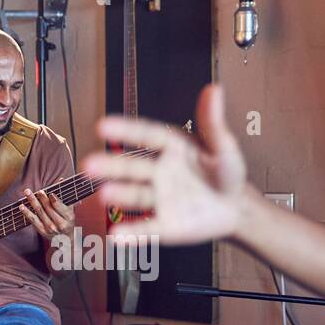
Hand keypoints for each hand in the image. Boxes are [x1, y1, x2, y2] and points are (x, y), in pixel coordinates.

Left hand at [19, 186, 73, 239]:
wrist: (65, 239)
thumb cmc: (67, 220)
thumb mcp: (70, 209)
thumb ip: (65, 194)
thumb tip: (61, 179)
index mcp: (69, 217)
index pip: (61, 207)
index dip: (55, 201)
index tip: (50, 194)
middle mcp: (60, 224)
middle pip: (49, 209)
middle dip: (43, 199)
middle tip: (38, 191)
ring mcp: (50, 229)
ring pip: (40, 213)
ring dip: (33, 202)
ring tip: (27, 193)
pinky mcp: (42, 231)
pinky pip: (33, 220)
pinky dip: (27, 213)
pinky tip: (21, 206)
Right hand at [84, 83, 247, 244]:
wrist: (235, 208)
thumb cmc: (226, 172)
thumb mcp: (224, 147)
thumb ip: (213, 123)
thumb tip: (214, 89)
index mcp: (171, 147)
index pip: (146, 136)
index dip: (126, 131)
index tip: (102, 126)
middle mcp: (158, 172)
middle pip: (133, 168)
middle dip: (112, 167)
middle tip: (88, 164)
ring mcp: (159, 199)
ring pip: (136, 196)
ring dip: (119, 195)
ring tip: (102, 194)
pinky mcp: (165, 225)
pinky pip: (147, 229)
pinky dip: (132, 233)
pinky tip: (115, 235)